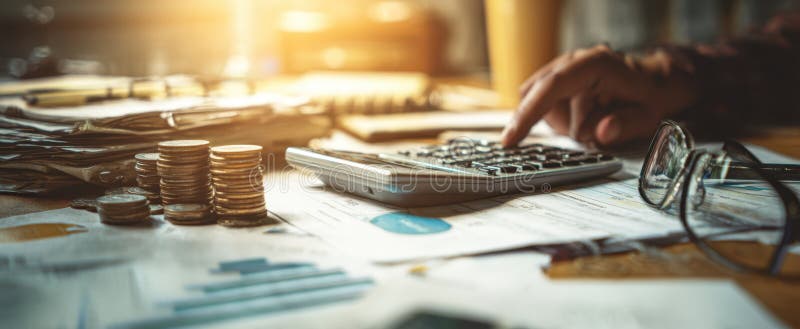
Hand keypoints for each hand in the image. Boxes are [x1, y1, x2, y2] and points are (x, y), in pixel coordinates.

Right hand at [501, 45, 697, 146]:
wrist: (655, 81)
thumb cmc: (650, 98)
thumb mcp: (648, 117)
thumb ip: (624, 125)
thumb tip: (601, 132)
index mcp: (596, 63)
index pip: (552, 86)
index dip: (528, 112)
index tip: (511, 139)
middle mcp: (575, 59)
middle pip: (541, 97)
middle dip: (562, 125)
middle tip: (594, 132)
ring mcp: (563, 65)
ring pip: (543, 105)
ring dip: (566, 123)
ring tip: (597, 119)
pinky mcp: (557, 76)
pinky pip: (544, 103)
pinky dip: (560, 117)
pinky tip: (583, 116)